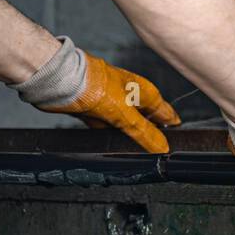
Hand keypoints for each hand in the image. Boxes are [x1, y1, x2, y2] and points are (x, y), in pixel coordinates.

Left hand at [13, 37, 180, 152]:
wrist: (59, 80)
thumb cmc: (93, 86)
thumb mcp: (124, 114)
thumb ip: (144, 132)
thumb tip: (162, 147)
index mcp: (144, 91)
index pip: (166, 113)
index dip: (171, 129)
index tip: (175, 145)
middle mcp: (131, 95)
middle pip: (147, 120)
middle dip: (151, 136)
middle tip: (155, 153)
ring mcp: (113, 102)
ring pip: (127, 125)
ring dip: (128, 136)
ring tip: (132, 151)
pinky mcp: (96, 110)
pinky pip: (108, 128)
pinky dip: (109, 135)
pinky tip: (109, 142)